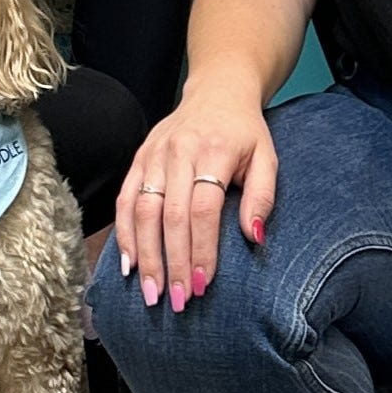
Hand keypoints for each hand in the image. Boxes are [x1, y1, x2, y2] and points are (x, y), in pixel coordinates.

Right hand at [114, 82, 276, 306]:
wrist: (217, 91)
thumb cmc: (244, 132)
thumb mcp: (267, 158)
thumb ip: (262, 197)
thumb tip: (254, 237)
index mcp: (214, 150)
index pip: (203, 208)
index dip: (201, 249)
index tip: (202, 285)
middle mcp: (179, 151)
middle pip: (170, 215)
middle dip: (172, 262)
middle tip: (176, 301)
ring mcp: (154, 154)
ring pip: (142, 210)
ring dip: (145, 255)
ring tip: (151, 292)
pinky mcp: (139, 158)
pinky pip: (125, 199)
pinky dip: (124, 233)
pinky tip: (128, 264)